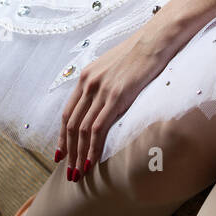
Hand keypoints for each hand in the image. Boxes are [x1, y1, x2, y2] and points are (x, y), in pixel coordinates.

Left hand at [54, 23, 177, 179]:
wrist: (154, 40)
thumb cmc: (138, 54)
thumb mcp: (113, 68)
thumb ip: (102, 84)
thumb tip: (101, 103)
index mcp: (86, 77)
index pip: (67, 113)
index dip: (62, 136)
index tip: (60, 154)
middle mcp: (88, 83)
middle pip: (71, 125)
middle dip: (68, 151)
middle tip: (69, 173)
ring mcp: (101, 90)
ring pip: (82, 130)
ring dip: (78, 155)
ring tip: (78, 174)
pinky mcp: (116, 96)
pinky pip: (98, 128)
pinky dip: (92, 148)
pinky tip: (91, 161)